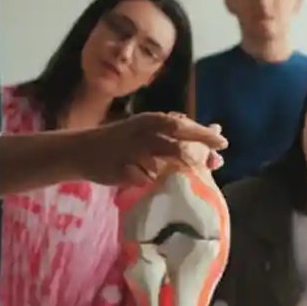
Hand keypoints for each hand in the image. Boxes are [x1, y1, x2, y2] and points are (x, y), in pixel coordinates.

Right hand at [80, 113, 226, 184]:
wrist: (83, 151)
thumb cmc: (125, 142)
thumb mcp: (151, 132)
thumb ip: (181, 133)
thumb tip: (217, 129)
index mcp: (152, 121)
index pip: (183, 125)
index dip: (204, 134)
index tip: (223, 144)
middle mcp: (143, 132)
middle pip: (176, 141)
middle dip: (198, 151)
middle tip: (215, 161)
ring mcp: (130, 151)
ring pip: (161, 159)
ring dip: (179, 167)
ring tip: (194, 175)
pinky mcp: (118, 169)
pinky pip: (140, 177)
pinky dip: (150, 180)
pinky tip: (158, 184)